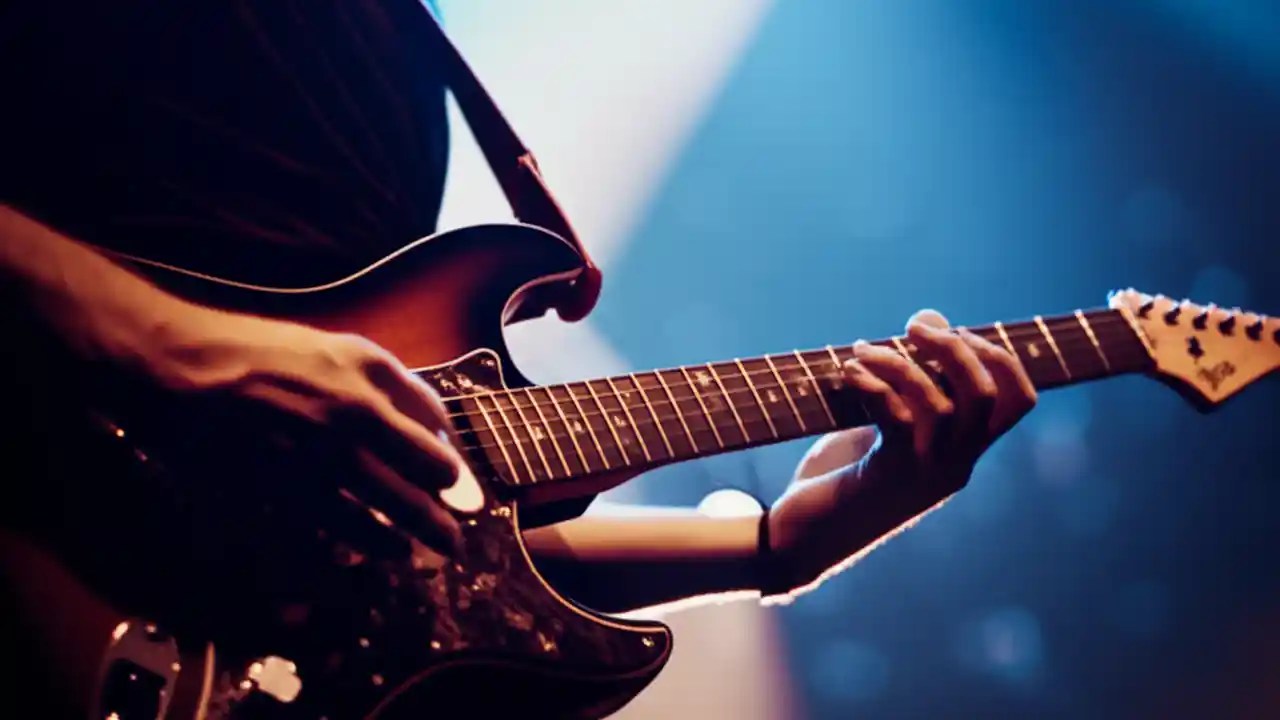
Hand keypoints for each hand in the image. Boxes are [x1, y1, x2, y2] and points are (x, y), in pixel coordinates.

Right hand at [132, 306, 466, 553]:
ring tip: (402, 553)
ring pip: (363, 533)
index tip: (449, 487)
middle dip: (435, 529)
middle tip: (449, 544)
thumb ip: (404, 386)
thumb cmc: (270, 354)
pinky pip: (310, 550)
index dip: (446, 479)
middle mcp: (338, 447)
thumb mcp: (350, 350)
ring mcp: (300, 481)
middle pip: (406, 504)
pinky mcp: (263, 508)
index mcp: (365, 404)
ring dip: (390, 547)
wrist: (183, 369)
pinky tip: (349, 567)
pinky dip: (334, 565)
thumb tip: (443, 426)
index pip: (431, 460)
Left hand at [766, 310, 1036, 593]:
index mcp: (961, 453)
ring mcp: (925, 475)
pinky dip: (874, 386)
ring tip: (861, 350)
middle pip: (985, 396)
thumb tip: (930, 320)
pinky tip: (848, 374)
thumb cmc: (838, 479)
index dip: (999, 358)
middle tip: (911, 328)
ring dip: (901, 364)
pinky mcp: (888, 478)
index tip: (956, 331)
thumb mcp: (879, 424)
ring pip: (943, 406)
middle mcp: (954, 466)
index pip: (1016, 402)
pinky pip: (897, 419)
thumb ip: (909, 379)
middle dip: (954, 349)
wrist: (801, 542)